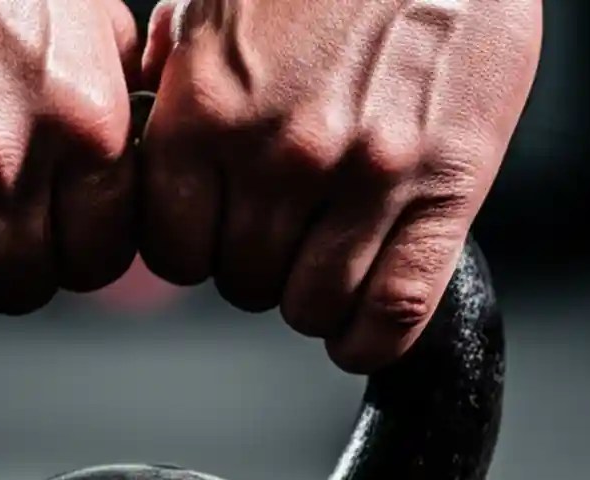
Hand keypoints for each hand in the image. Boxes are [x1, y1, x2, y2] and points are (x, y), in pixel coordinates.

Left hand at [139, 0, 539, 371]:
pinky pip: (395, 306)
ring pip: (314, 305)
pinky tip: (363, 330)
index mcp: (208, 111)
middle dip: (256, 271)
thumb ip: (175, 84)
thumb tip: (146, 138)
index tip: (213, 243)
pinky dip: (374, 336)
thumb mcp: (214, 5)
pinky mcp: (443, 185)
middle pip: (243, 284)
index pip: (173, 249)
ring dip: (315, 299)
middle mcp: (278, 152)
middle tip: (281, 240)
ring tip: (327, 263)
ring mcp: (364, 174)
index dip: (194, 255)